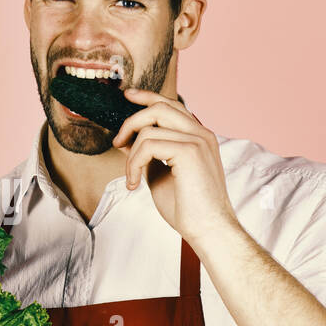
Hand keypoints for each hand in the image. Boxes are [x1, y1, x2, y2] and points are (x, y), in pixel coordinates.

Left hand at [110, 89, 238, 246]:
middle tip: (117, 144)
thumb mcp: (160, 175)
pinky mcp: (190, 152)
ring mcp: (198, 140)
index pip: (171, 105)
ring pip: (149, 126)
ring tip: (131, 177)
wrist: (208, 230)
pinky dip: (134, 164)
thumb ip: (148, 155)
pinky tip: (135, 184)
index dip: (147, 96)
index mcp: (199, 136)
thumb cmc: (188, 208)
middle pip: (159, 107)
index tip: (127, 95)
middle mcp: (201, 133)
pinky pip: (148, 145)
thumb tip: (126, 141)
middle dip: (130, 122)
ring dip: (131, 153)